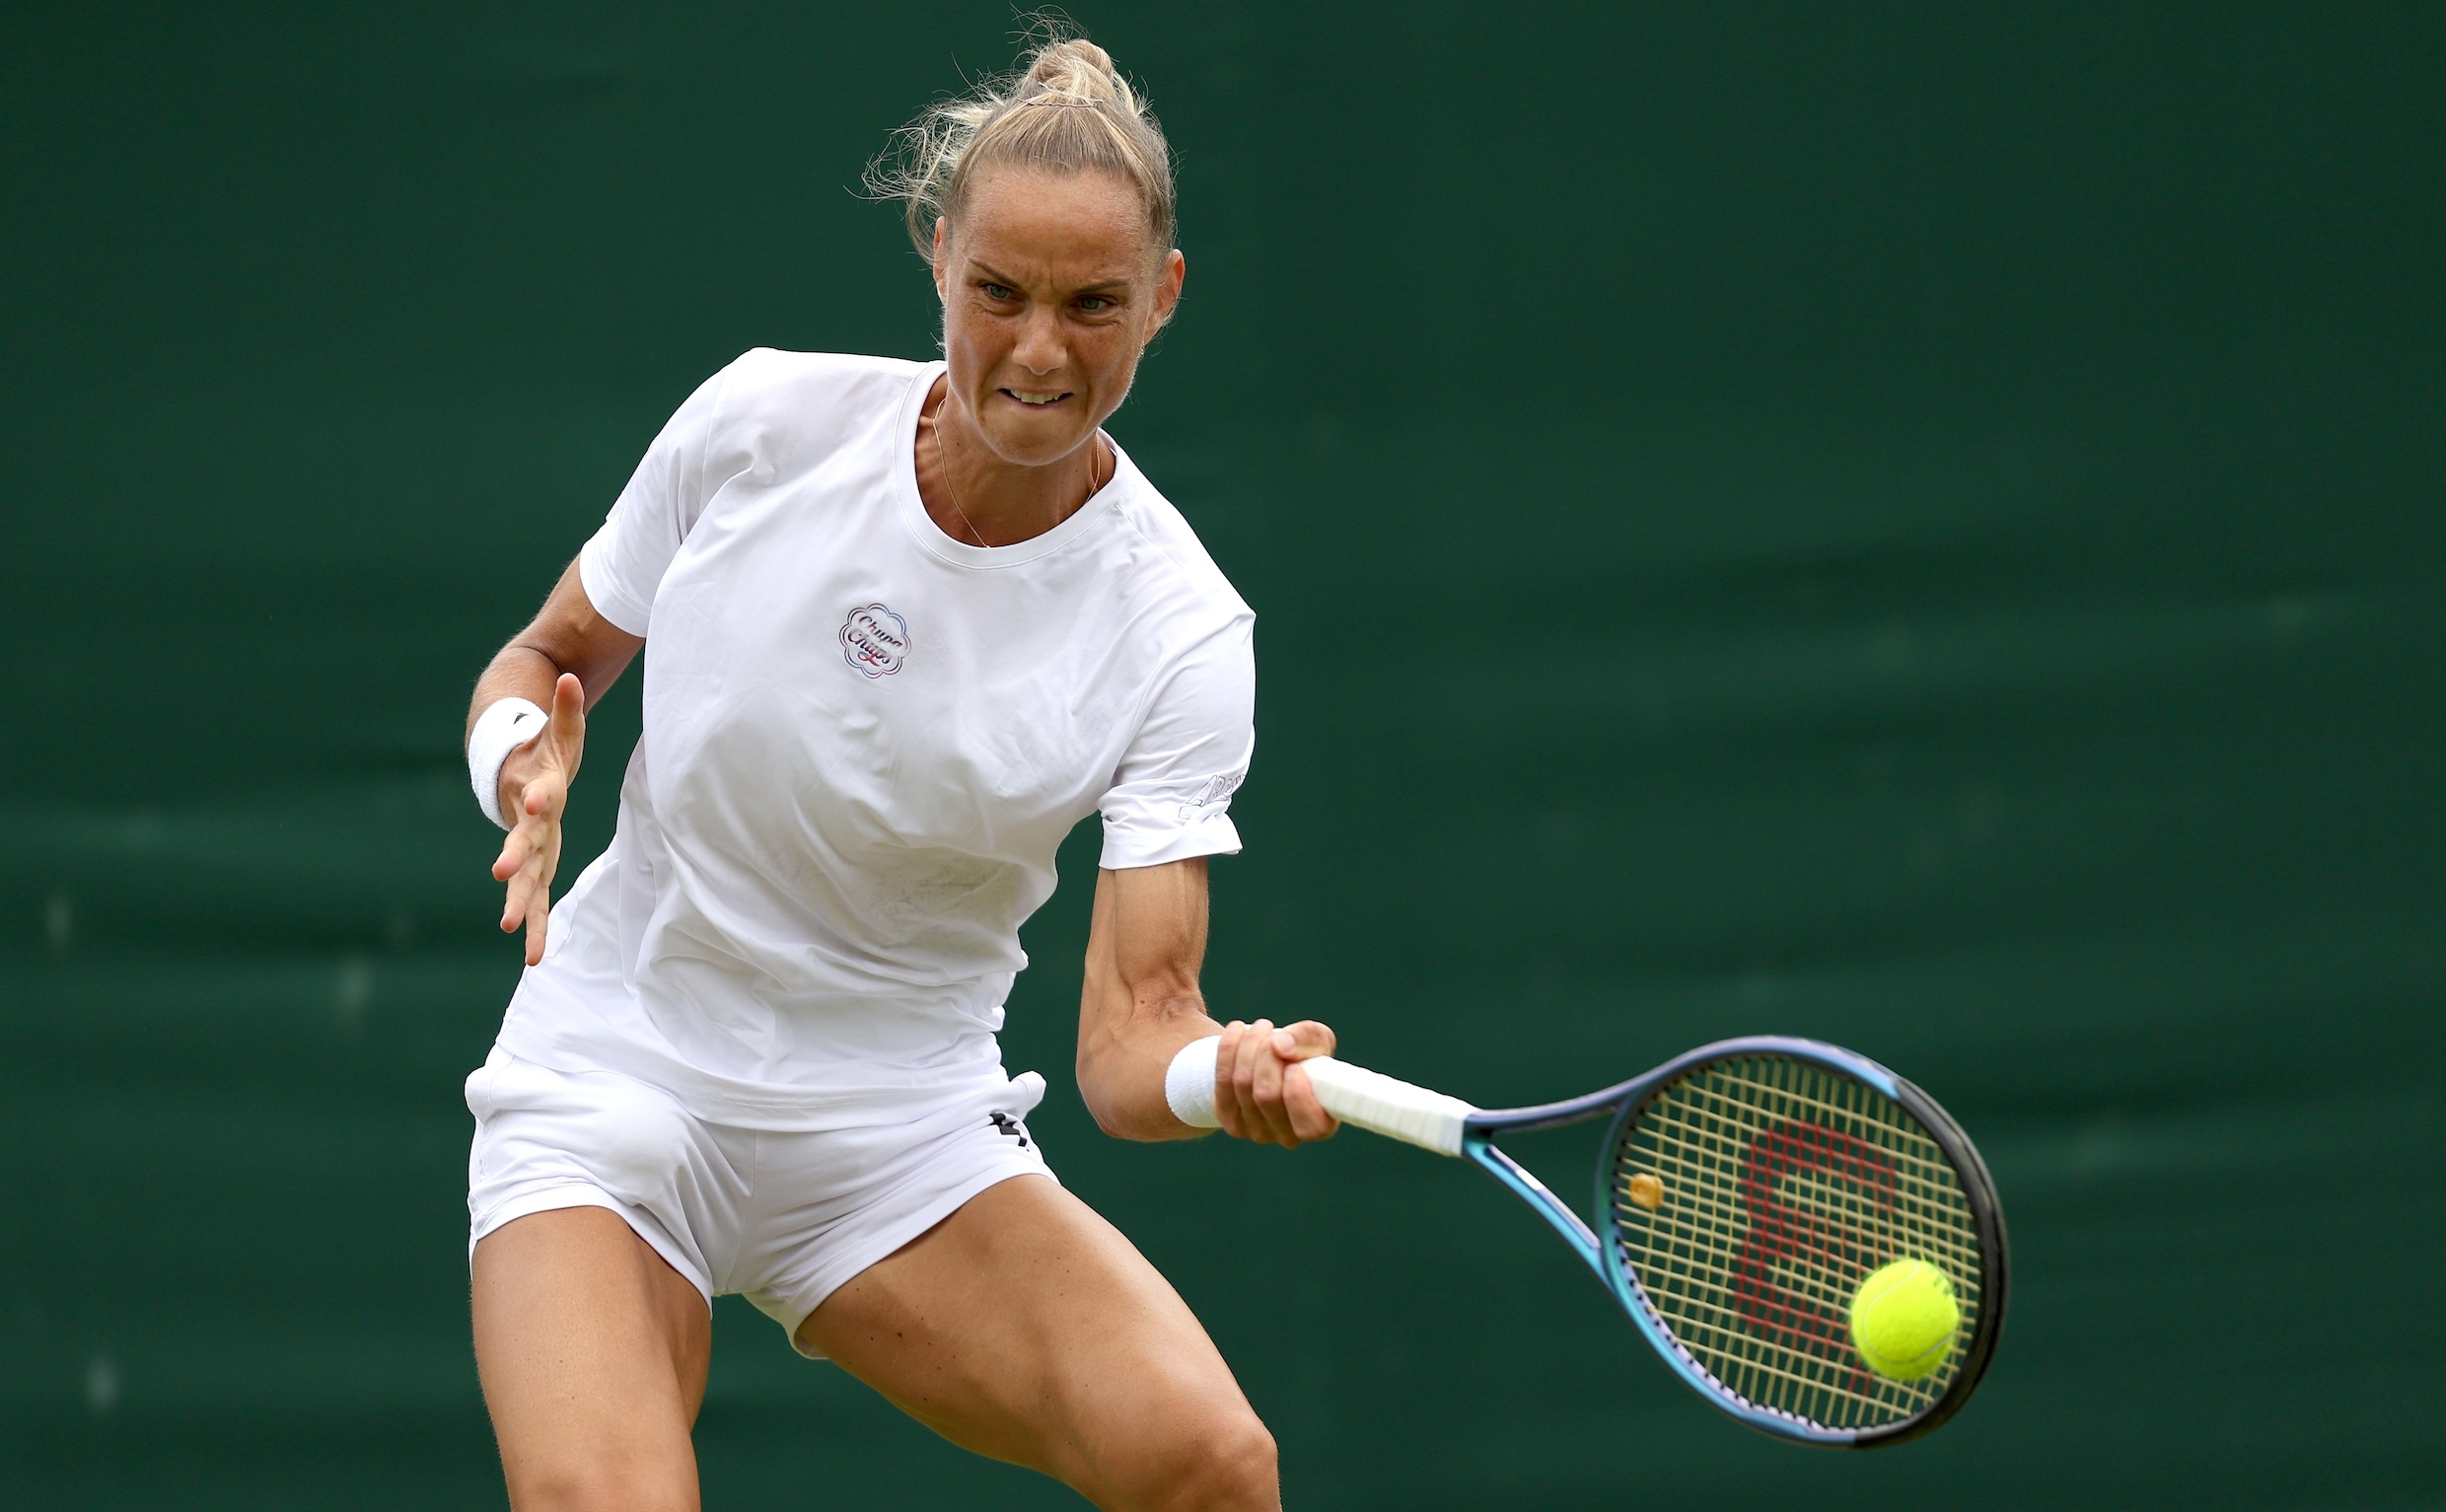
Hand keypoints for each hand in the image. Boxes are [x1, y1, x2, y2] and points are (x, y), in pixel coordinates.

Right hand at [491, 673, 585, 965]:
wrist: (517, 775)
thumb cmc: (545, 753)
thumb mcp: (560, 732)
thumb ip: (567, 709)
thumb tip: (573, 676)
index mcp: (537, 788)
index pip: (540, 791)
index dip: (538, 796)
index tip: (537, 802)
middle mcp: (528, 823)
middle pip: (522, 841)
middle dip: (514, 858)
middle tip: (503, 875)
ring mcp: (530, 848)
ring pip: (524, 879)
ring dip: (519, 903)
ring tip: (510, 928)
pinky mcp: (537, 867)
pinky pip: (538, 901)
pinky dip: (537, 928)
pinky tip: (535, 959)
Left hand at [1212, 1018, 1338, 1147]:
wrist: (1269, 1063)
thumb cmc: (1302, 1056)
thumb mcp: (1318, 1041)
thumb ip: (1309, 1038)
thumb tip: (1280, 1046)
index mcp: (1319, 1124)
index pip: (1311, 1127)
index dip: (1298, 1096)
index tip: (1293, 1067)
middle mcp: (1287, 1136)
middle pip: (1267, 1095)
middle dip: (1267, 1056)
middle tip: (1274, 1036)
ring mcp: (1256, 1132)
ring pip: (1242, 1083)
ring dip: (1249, 1045)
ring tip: (1262, 1027)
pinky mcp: (1229, 1120)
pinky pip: (1223, 1079)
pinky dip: (1229, 1048)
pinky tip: (1238, 1030)